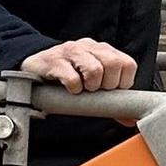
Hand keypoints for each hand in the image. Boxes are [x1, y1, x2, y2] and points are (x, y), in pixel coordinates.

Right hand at [20, 37, 136, 92]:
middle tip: (96, 91)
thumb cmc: (68, 74)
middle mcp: (90, 47)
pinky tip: (70, 89)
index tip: (111, 90)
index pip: (127, 64)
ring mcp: (72, 51)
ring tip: (83, 89)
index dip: (123, 82)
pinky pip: (72, 78)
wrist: (36, 66)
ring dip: (91, 86)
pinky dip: (74, 88)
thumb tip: (130, 119)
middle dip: (108, 85)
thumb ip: (112, 99)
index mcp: (103, 50)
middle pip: (113, 64)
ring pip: (95, 69)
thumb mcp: (93, 82)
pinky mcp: (55, 61)